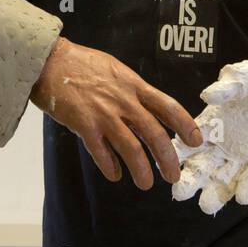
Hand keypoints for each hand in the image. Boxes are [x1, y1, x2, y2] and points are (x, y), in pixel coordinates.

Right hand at [32, 37, 202, 189]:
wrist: (51, 62)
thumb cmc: (83, 64)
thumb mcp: (117, 70)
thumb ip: (133, 91)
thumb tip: (147, 110)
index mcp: (135, 86)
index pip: (168, 107)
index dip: (186, 125)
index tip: (196, 141)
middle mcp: (124, 101)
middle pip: (154, 134)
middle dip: (167, 159)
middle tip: (173, 176)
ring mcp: (104, 115)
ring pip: (131, 149)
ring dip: (141, 170)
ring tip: (146, 184)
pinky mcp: (84, 126)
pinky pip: (102, 153)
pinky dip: (110, 167)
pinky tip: (114, 175)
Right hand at [172, 53, 247, 214]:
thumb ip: (233, 84)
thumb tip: (207, 96)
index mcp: (221, 119)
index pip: (193, 137)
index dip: (179, 149)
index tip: (167, 159)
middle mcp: (233, 142)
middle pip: (205, 165)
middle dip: (192, 178)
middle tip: (178, 191)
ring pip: (228, 181)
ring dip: (217, 193)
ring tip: (205, 204)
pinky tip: (242, 195)